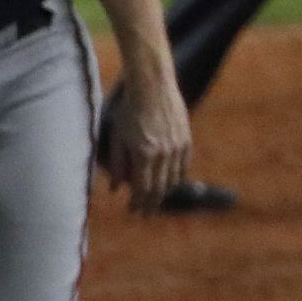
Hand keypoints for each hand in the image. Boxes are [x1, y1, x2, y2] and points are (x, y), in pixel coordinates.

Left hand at [101, 62, 193, 212]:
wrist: (153, 86)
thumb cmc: (129, 111)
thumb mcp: (117, 138)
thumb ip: (117, 165)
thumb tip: (115, 189)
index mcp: (144, 154)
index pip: (143, 189)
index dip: (138, 203)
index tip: (133, 211)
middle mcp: (164, 153)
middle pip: (159, 188)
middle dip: (151, 203)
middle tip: (144, 214)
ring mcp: (178, 147)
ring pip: (174, 179)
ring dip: (164, 193)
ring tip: (155, 200)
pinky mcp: (186, 139)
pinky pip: (184, 166)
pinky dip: (177, 178)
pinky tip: (170, 183)